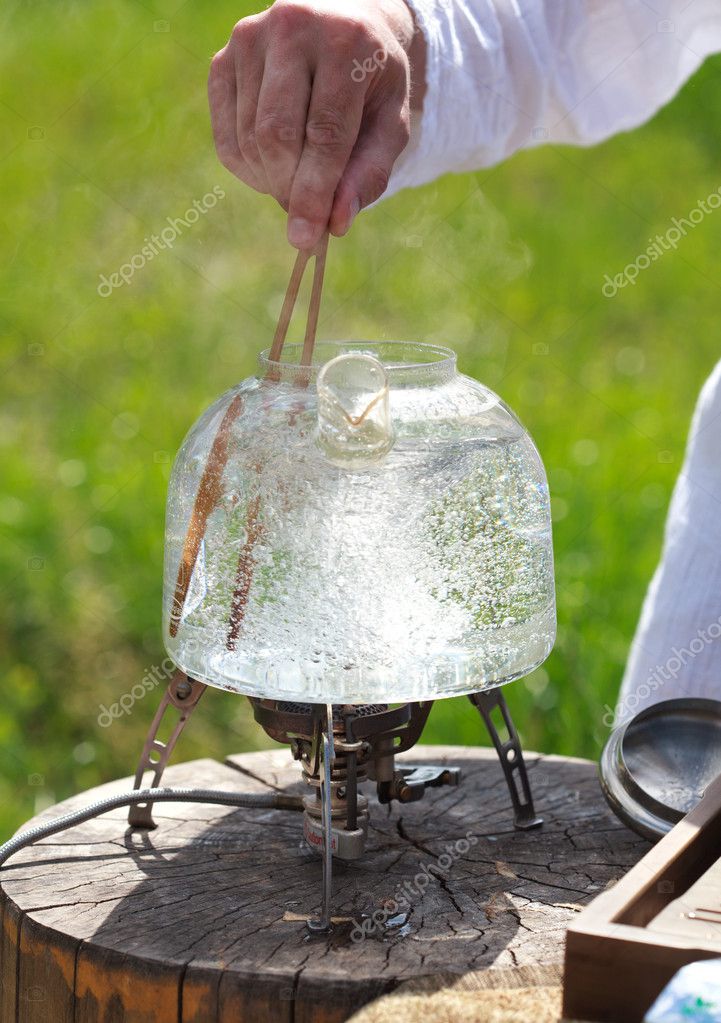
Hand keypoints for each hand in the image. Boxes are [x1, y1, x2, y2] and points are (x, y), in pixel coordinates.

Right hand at [208, 0, 424, 248]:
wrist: (343, 23)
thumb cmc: (371, 84)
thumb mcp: (390, 124)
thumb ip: (369, 174)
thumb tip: (334, 224)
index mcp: (346, 42)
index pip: (324, 133)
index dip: (314, 193)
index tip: (307, 239)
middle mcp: (293, 28)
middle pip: (276, 136)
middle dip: (289, 189)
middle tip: (305, 214)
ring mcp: (249, 39)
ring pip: (249, 139)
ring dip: (270, 181)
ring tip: (296, 182)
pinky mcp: (222, 59)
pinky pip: (226, 137)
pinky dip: (248, 169)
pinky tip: (272, 166)